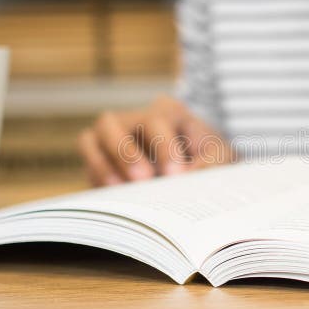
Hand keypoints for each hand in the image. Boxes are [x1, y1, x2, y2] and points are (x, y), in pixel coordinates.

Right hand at [78, 95, 232, 185]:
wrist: (204, 172)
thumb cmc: (211, 160)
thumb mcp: (220, 158)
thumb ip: (208, 165)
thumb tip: (183, 182)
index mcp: (166, 112)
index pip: (157, 120)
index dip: (164, 147)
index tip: (176, 176)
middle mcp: (134, 120)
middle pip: (112, 123)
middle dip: (125, 153)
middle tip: (144, 179)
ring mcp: (113, 139)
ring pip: (91, 138)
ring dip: (103, 165)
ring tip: (121, 189)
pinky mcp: (101, 161)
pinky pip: (88, 164)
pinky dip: (98, 178)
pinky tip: (114, 196)